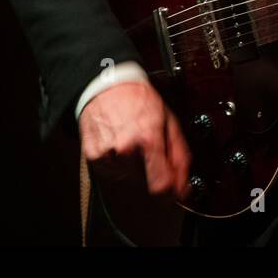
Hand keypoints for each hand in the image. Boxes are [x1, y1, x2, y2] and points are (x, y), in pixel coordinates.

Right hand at [79, 81, 191, 201]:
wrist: (108, 86)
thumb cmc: (139, 100)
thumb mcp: (169, 121)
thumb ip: (179, 154)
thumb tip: (184, 182)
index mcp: (148, 137)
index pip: (160, 184)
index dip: (170, 191)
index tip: (174, 190)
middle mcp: (126, 148)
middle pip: (145, 180)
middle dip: (150, 168)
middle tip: (148, 147)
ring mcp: (108, 153)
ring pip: (128, 175)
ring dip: (133, 165)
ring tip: (132, 141)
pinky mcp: (93, 156)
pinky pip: (111, 170)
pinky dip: (117, 161)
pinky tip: (119, 143)